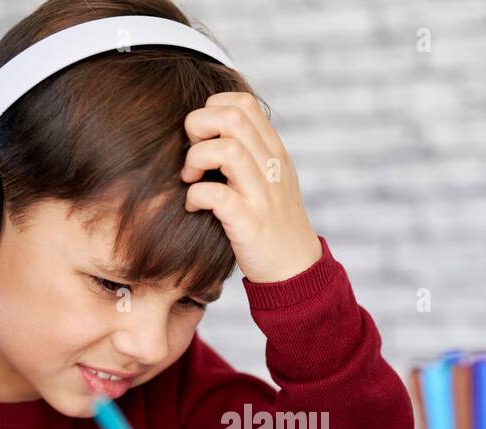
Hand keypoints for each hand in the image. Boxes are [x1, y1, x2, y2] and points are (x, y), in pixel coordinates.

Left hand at [181, 92, 323, 283]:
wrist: (294, 270)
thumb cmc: (272, 223)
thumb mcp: (269, 178)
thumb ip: (249, 151)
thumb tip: (211, 126)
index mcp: (274, 151)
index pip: (242, 102)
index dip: (211, 110)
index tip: (202, 137)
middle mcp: (272, 166)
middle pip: (232, 116)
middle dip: (198, 128)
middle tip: (192, 157)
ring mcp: (263, 194)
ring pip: (227, 149)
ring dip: (196, 159)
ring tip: (191, 179)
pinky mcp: (250, 223)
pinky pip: (216, 195)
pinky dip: (196, 196)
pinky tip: (194, 207)